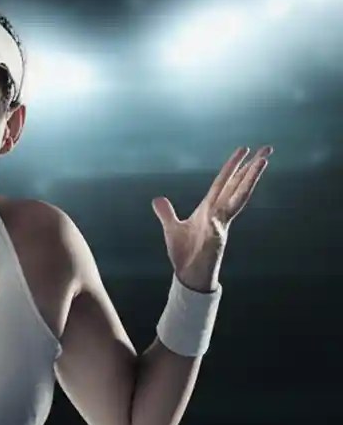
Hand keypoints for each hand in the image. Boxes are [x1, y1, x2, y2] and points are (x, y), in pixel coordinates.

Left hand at [151, 145, 271, 291]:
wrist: (187, 275)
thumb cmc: (185, 253)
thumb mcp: (172, 228)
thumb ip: (167, 213)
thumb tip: (157, 199)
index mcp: (209, 208)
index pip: (223, 182)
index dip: (233, 166)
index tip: (244, 149)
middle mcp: (218, 214)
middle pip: (237, 186)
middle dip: (251, 168)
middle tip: (267, 149)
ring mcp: (220, 227)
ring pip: (237, 200)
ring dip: (249, 181)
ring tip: (261, 164)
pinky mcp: (215, 243)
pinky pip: (217, 229)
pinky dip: (218, 221)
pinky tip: (218, 214)